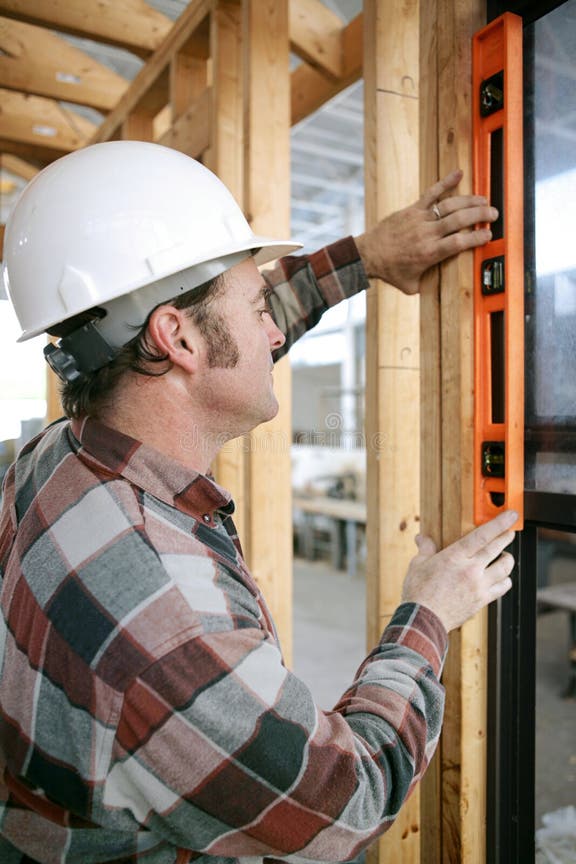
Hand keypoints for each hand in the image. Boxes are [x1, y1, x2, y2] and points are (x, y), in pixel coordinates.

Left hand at [354, 169, 497, 294]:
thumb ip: (427, 285)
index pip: (460, 242)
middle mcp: (427, 234)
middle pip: (460, 219)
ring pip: (449, 205)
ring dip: (469, 201)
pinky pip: (431, 193)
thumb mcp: (411, 286)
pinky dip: (445, 182)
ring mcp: (420, 219)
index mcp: (430, 253)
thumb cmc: (390, 271)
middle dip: (480, 216)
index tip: (488, 235)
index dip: (477, 237)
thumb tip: (439, 288)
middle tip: (493, 214)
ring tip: (484, 200)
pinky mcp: (412, 209)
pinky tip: (458, 173)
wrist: (368, 255)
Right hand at [401, 510, 516, 631]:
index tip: (511, 515)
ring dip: (508, 559)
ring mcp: (479, 586)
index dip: (499, 523)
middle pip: (497, 548)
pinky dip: (505, 580)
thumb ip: (425, 549)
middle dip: (506, 537)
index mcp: (455, 556)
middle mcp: (471, 569)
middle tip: (510, 532)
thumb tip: (422, 538)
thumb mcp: (418, 565)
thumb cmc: (419, 592)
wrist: (424, 619)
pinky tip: (501, 578)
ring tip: (505, 556)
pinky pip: (503, 587)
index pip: (483, 535)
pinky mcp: (482, 600)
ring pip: (505, 568)